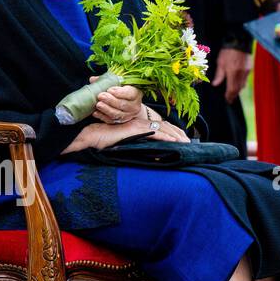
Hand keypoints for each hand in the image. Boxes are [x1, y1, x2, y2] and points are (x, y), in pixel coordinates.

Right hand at [61, 107, 187, 153]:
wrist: (91, 136)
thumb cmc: (101, 140)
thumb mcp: (118, 143)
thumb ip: (128, 145)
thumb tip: (137, 157)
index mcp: (136, 125)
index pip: (157, 127)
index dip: (169, 131)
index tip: (179, 138)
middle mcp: (139, 123)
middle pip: (163, 126)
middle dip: (177, 133)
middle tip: (188, 141)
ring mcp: (138, 125)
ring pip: (162, 129)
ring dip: (176, 135)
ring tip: (186, 142)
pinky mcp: (136, 129)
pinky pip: (155, 132)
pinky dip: (167, 137)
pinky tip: (176, 142)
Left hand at [91, 79, 143, 124]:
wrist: (130, 104)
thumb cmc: (123, 90)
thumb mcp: (119, 83)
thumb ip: (108, 80)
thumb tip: (93, 79)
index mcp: (135, 94)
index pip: (130, 93)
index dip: (120, 92)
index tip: (110, 90)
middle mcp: (133, 106)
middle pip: (122, 104)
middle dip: (110, 100)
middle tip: (100, 96)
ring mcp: (127, 115)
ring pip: (117, 114)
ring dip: (106, 109)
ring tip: (98, 104)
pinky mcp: (120, 121)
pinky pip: (111, 121)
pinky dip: (102, 117)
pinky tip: (96, 112)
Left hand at [211, 48, 251, 103]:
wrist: (239, 41)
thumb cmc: (227, 51)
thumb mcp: (220, 63)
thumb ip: (219, 75)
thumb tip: (215, 85)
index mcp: (233, 73)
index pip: (232, 89)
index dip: (229, 96)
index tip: (227, 100)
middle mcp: (241, 74)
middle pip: (238, 89)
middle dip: (234, 95)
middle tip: (230, 100)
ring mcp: (246, 71)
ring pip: (243, 84)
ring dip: (238, 90)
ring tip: (233, 93)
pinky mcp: (249, 68)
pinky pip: (245, 79)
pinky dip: (241, 83)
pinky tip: (238, 83)